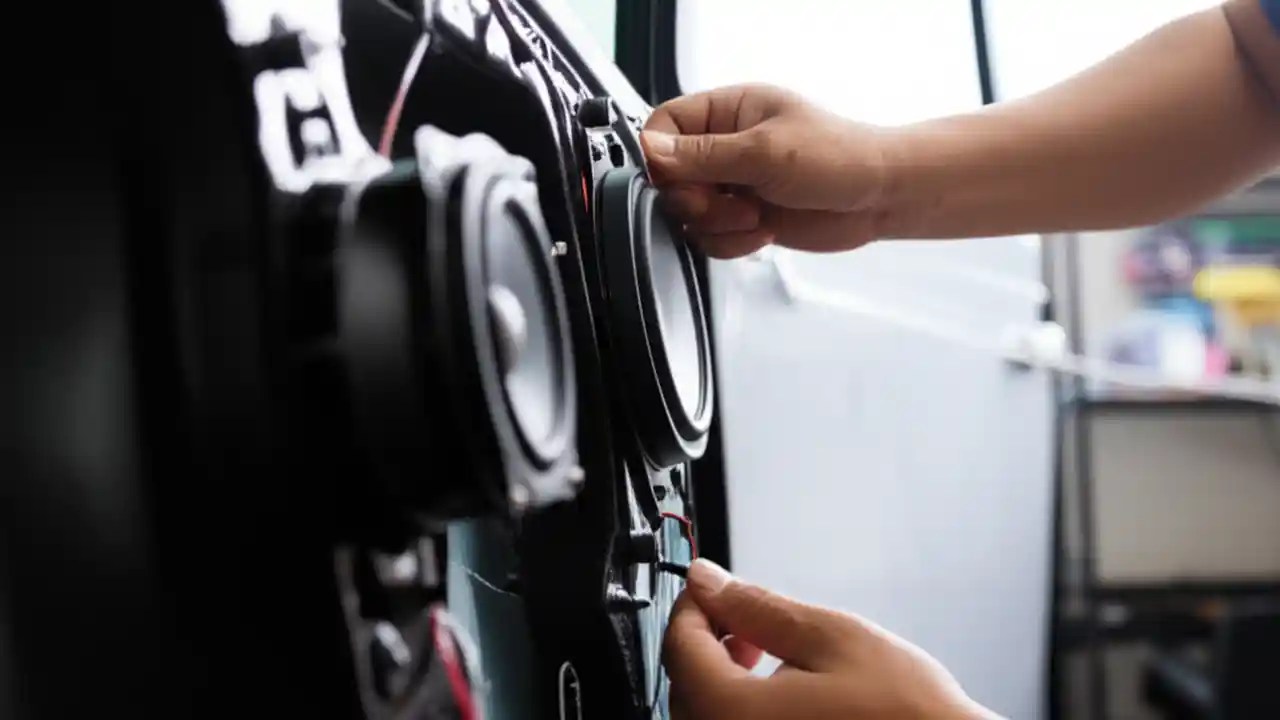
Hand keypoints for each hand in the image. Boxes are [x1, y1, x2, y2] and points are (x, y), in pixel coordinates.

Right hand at [642, 84, 893, 258]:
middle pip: (669, 179)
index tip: (677, 180)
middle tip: (729, 203)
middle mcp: (724, 146)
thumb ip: (704, 154)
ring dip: (717, 225)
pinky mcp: (742, 217)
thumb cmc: (839, 157)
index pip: (663, 127)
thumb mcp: (765, 151)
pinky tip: (762, 231)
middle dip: (696, 201)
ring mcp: (732, 184)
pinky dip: (730, 243)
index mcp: (726, 111)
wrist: (879, 198)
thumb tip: (651, 150)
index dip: (660, 158)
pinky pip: (709, 238)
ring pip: (687, 214)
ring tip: (754, 217)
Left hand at [663, 559, 999, 719]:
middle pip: (686, 685)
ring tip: (768, 657)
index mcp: (732, 713)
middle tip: (745, 620)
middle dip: (707, 642)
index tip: (711, 584)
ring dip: (722, 678)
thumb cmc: (908, 715)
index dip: (693, 604)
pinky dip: (741, 708)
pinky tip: (780, 697)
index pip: (679, 646)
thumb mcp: (832, 637)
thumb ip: (758, 607)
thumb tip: (709, 580)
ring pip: (706, 714)